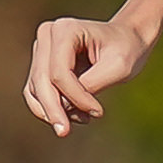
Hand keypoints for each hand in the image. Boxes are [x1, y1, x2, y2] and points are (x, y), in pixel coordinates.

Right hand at [24, 15, 156, 135]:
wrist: (127, 39)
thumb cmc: (126, 50)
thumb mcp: (118, 68)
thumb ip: (90, 85)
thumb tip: (63, 107)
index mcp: (65, 29)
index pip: (59, 72)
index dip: (75, 97)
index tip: (98, 113)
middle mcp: (47, 35)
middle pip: (41, 81)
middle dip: (54, 110)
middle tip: (64, 133)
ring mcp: (41, 49)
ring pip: (35, 89)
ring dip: (53, 111)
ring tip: (84, 119)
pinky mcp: (41, 64)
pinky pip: (36, 93)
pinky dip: (51, 108)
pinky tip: (74, 116)